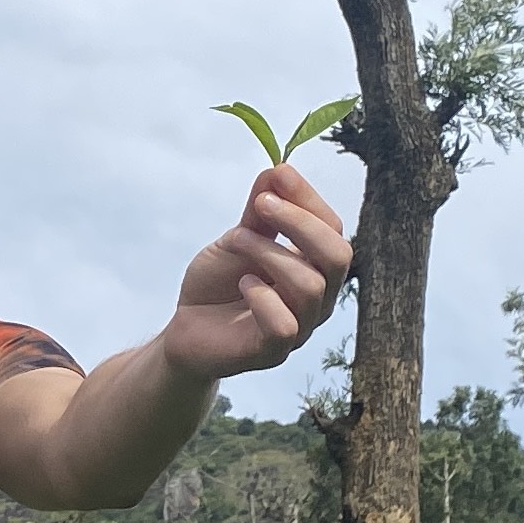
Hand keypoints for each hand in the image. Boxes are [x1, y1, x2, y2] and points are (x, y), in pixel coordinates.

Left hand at [159, 164, 350, 382]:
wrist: (185, 329)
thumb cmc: (218, 285)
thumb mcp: (238, 239)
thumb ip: (260, 212)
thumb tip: (277, 169)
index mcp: (315, 269)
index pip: (333, 229)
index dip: (309, 199)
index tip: (280, 174)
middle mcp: (318, 300)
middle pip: (338, 256)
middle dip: (300, 223)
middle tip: (261, 205)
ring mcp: (299, 330)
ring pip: (310, 286)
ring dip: (268, 254)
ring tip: (235, 242)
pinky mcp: (271, 353)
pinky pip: (285, 326)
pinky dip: (262, 298)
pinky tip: (243, 285)